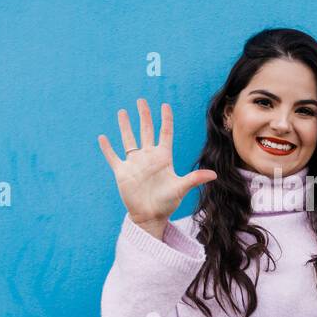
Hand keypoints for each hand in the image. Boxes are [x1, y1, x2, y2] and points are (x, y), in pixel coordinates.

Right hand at [97, 99, 216, 235]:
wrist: (150, 216)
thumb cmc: (167, 203)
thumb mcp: (180, 188)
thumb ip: (194, 179)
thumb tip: (214, 174)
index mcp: (163, 157)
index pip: (165, 133)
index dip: (165, 119)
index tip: (165, 105)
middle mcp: (148, 157)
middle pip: (146, 131)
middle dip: (144, 115)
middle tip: (141, 100)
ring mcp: (135, 163)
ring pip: (128, 140)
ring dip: (125, 126)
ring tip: (122, 112)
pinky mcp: (122, 172)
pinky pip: (113, 157)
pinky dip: (107, 148)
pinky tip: (102, 137)